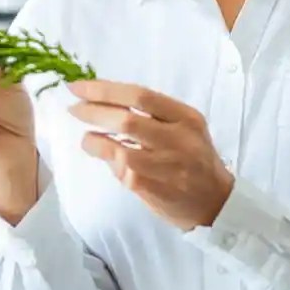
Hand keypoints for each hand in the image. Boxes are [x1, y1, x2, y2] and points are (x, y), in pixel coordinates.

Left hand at [68, 80, 234, 231]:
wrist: (215, 202)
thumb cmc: (195, 160)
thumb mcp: (187, 128)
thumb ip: (156, 115)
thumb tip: (106, 103)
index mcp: (186, 118)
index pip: (140, 96)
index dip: (105, 89)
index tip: (80, 87)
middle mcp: (178, 139)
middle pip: (127, 119)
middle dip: (93, 111)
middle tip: (74, 108)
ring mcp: (164, 166)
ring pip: (119, 148)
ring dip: (94, 140)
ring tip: (87, 137)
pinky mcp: (152, 188)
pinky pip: (120, 170)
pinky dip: (106, 159)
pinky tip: (101, 154)